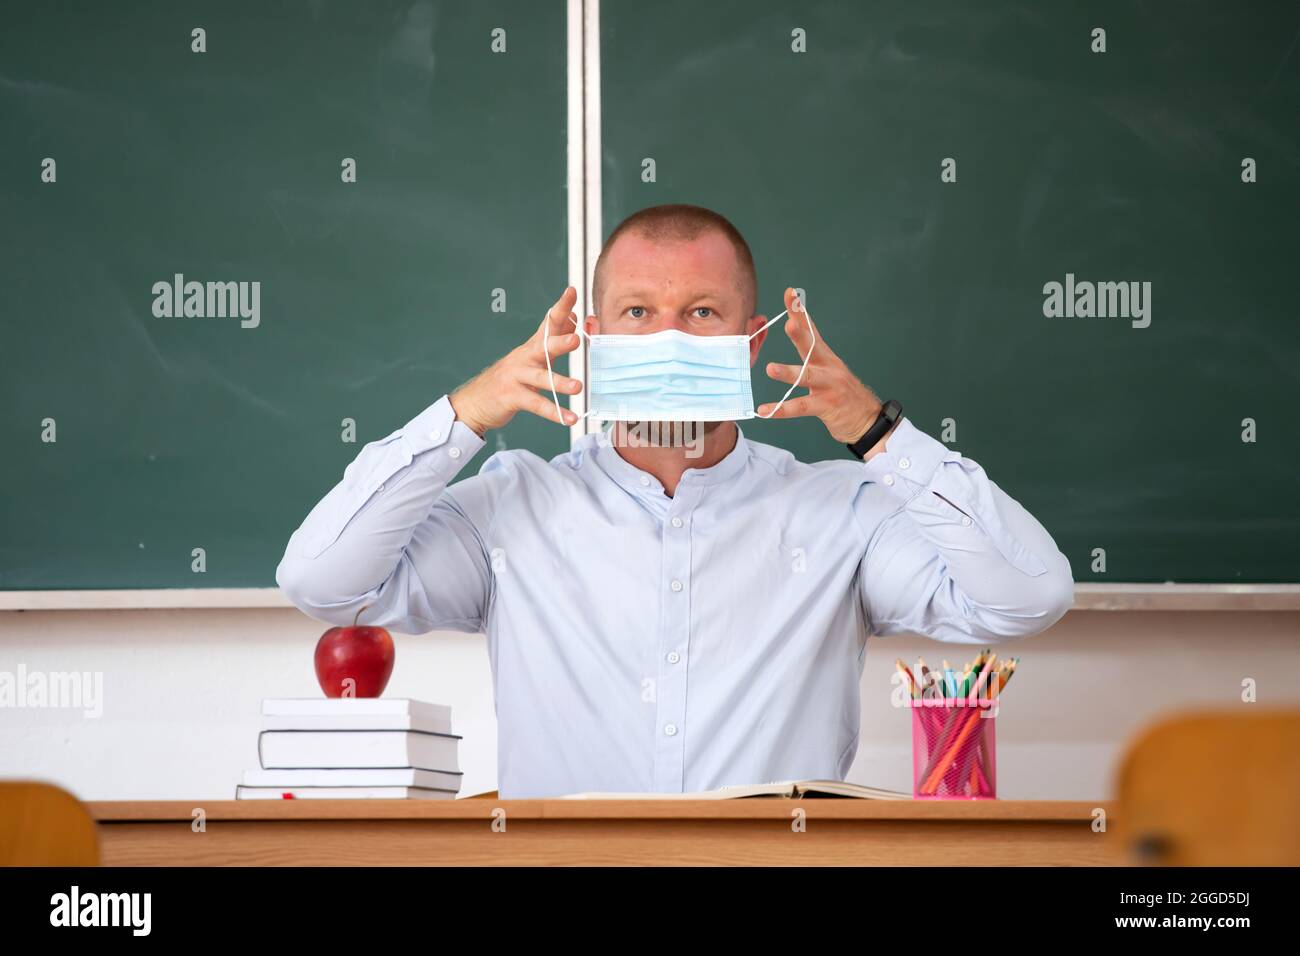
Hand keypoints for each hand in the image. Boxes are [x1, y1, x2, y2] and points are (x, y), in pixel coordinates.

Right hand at [449, 287, 583, 435]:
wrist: (475, 401)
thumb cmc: (511, 377)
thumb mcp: (532, 356)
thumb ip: (553, 339)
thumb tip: (573, 317)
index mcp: (531, 347)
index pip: (548, 323)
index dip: (560, 307)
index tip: (572, 291)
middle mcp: (523, 357)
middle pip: (543, 346)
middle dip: (560, 341)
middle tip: (577, 338)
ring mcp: (515, 376)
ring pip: (540, 377)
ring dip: (559, 382)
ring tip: (578, 387)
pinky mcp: (511, 396)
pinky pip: (535, 404)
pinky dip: (554, 412)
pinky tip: (569, 418)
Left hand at [758, 287, 896, 456]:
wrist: (868, 420)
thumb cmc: (843, 395)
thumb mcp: (827, 373)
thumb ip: (808, 361)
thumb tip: (794, 341)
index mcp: (826, 357)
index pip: (812, 330)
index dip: (800, 312)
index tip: (790, 293)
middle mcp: (828, 368)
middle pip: (812, 347)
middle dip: (800, 333)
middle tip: (788, 322)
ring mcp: (829, 387)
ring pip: (806, 377)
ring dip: (788, 373)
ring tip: (770, 369)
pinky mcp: (827, 406)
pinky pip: (801, 407)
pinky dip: (781, 409)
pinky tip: (765, 411)